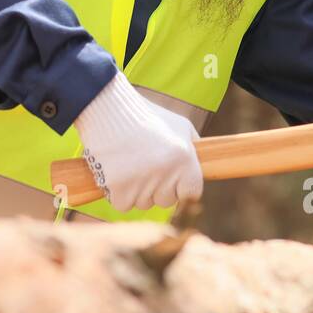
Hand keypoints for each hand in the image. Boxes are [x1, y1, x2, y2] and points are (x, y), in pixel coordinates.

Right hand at [73, 71, 202, 211]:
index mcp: (184, 159)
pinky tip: (116, 171)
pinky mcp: (118, 189)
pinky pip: (124, 204)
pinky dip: (119, 193)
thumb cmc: (145, 116)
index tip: (170, 178)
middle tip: (144, 164)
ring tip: (128, 163)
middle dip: (156, 188)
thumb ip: (194, 147)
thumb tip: (203, 166)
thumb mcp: (179, 125)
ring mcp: (141, 183)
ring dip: (137, 190)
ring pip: (143, 203)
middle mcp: (166, 174)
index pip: (192, 193)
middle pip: (165, 201)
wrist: (109, 108)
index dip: (180, 187)